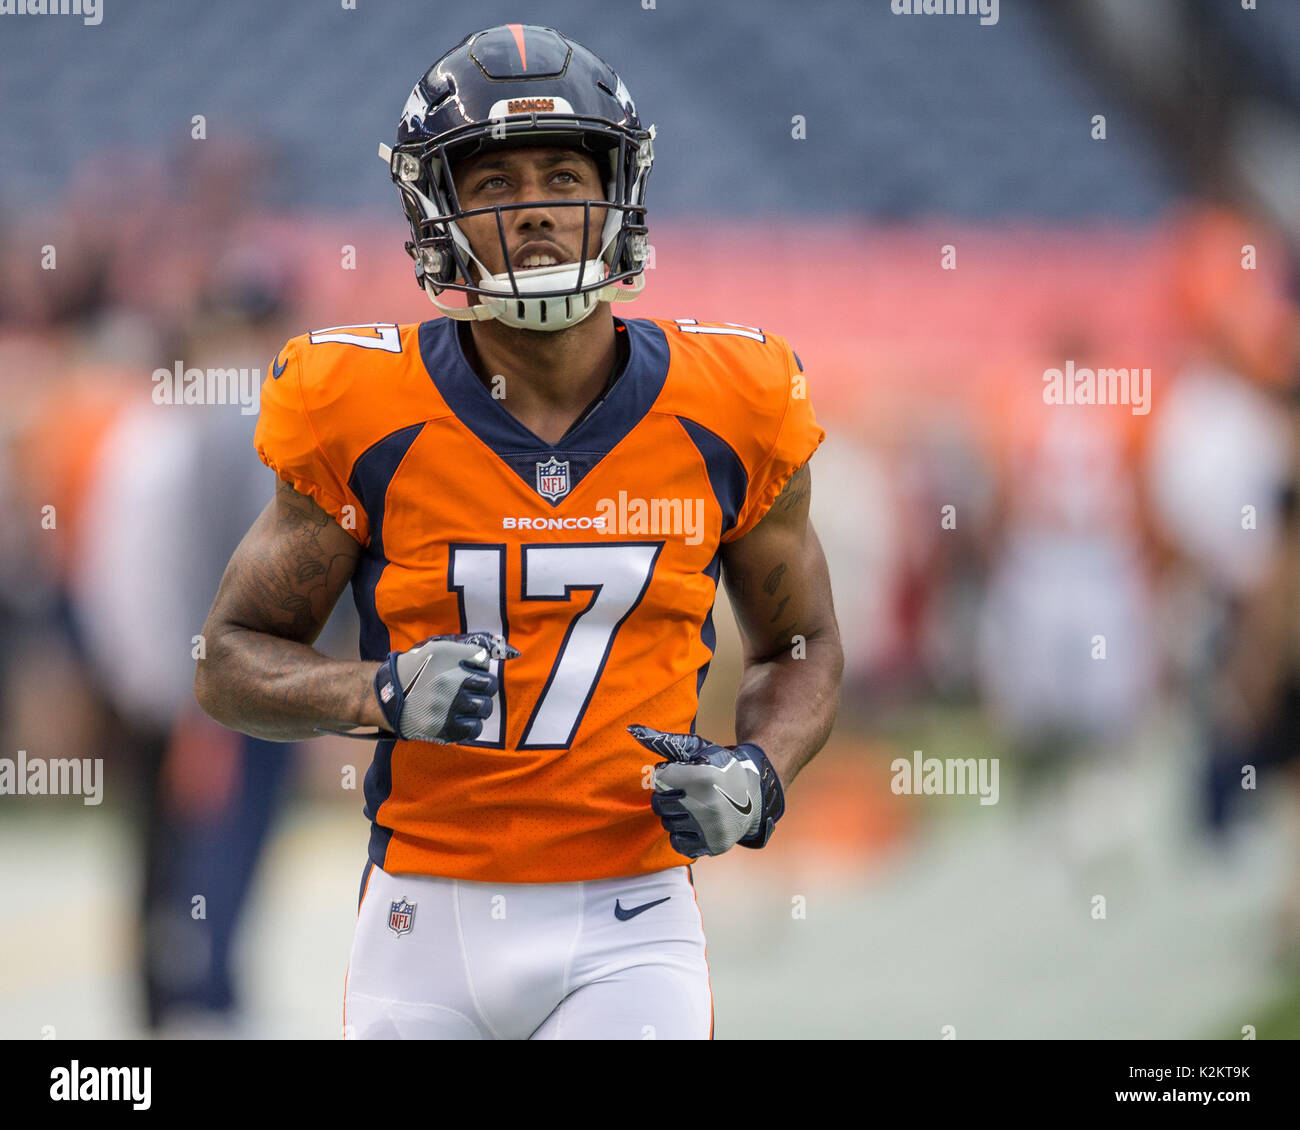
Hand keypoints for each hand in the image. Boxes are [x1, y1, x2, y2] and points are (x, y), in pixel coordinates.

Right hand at [375, 632, 518, 742]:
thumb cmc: (418, 669)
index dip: (480, 671)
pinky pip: (473, 729)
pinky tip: (463, 719)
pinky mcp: (442, 728)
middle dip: (484, 688)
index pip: (485, 664)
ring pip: (484, 708)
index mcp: (450, 660)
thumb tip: (496, 652)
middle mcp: (450, 682)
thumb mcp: (440, 648)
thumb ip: (468, 649)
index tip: (470, 674)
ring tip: (467, 705)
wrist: (387, 695)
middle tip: (471, 691)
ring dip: (480, 707)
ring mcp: (447, 707)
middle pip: (490, 686)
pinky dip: (472, 724)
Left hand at [627, 725, 784, 857]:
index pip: (659, 778)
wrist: (754, 794)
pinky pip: (677, 842)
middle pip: (659, 803)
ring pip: (667, 823)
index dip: (669, 774)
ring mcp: (710, 828)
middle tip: (686, 791)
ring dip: (675, 814)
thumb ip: (663, 741)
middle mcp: (706, 805)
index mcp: (702, 777)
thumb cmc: (720, 767)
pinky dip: (682, 833)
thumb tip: (631, 730)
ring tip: (694, 806)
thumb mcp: (697, 749)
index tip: (684, 773)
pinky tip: (695, 822)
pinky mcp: (712, 845)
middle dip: (667, 795)